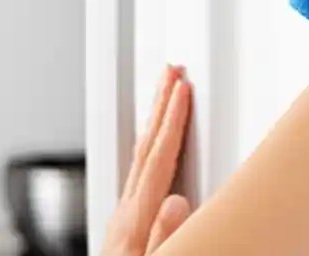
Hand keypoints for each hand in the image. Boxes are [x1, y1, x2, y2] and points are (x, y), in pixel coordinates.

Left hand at [102, 65, 192, 254]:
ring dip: (155, 121)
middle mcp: (128, 212)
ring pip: (142, 157)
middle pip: (146, 147)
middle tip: (171, 72)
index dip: (172, 120)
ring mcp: (126, 217)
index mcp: (137, 219)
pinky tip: (158, 144)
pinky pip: (143, 173)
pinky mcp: (129, 225)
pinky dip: (153, 148)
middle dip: (160, 106)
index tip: (182, 89)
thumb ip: (167, 235)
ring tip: (167, 94)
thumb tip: (178, 200)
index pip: (158, 158)